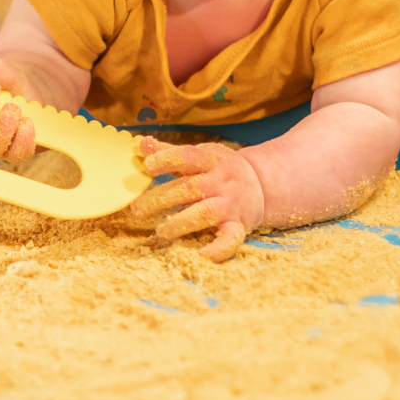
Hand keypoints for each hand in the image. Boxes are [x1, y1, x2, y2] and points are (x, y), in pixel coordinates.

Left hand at [129, 138, 265, 261]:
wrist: (261, 184)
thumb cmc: (220, 168)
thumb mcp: (201, 154)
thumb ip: (170, 151)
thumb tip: (142, 144)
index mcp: (210, 161)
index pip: (188, 156)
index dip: (167, 159)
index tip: (148, 165)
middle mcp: (220, 182)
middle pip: (189, 189)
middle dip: (161, 199)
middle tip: (137, 209)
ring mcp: (230, 205)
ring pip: (205, 214)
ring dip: (180, 223)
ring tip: (160, 230)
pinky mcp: (238, 225)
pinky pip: (230, 240)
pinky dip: (217, 250)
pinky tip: (200, 256)